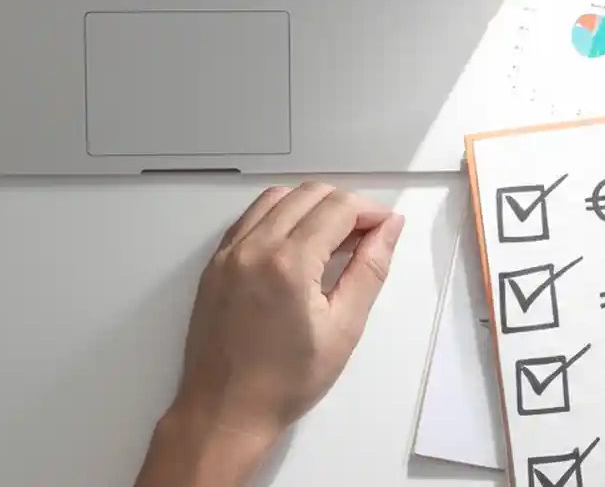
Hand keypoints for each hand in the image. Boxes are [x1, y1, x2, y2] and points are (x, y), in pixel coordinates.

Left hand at [170, 183, 404, 439]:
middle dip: (344, 204)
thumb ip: (369, 269)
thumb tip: (389, 227)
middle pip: (308, 194)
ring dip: (311, 205)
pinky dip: (279, 215)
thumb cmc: (287, 381)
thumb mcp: (344, 328)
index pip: (338, 207)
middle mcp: (254, 246)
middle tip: (365, 235)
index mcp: (289, 263)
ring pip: (277, 197)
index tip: (385, 228)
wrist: (225, 411)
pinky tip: (296, 243)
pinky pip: (251, 217)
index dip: (370, 211)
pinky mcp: (214, 263)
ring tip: (332, 238)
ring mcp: (228, 252)